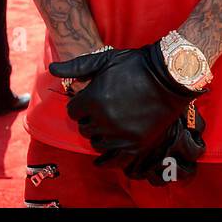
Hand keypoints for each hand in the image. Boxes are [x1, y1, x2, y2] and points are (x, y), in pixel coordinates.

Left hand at [50, 42, 202, 173]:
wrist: (168, 77)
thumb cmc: (134, 65)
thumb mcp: (104, 60)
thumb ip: (76, 67)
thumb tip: (52, 69)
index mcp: (93, 99)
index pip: (73, 112)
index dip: (80, 105)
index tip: (89, 101)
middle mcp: (104, 120)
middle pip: (84, 128)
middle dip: (89, 120)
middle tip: (101, 111)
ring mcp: (120, 135)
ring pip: (97, 143)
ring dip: (99, 135)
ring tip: (109, 125)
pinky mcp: (136, 145)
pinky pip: (115, 160)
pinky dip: (108, 160)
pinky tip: (103, 159)